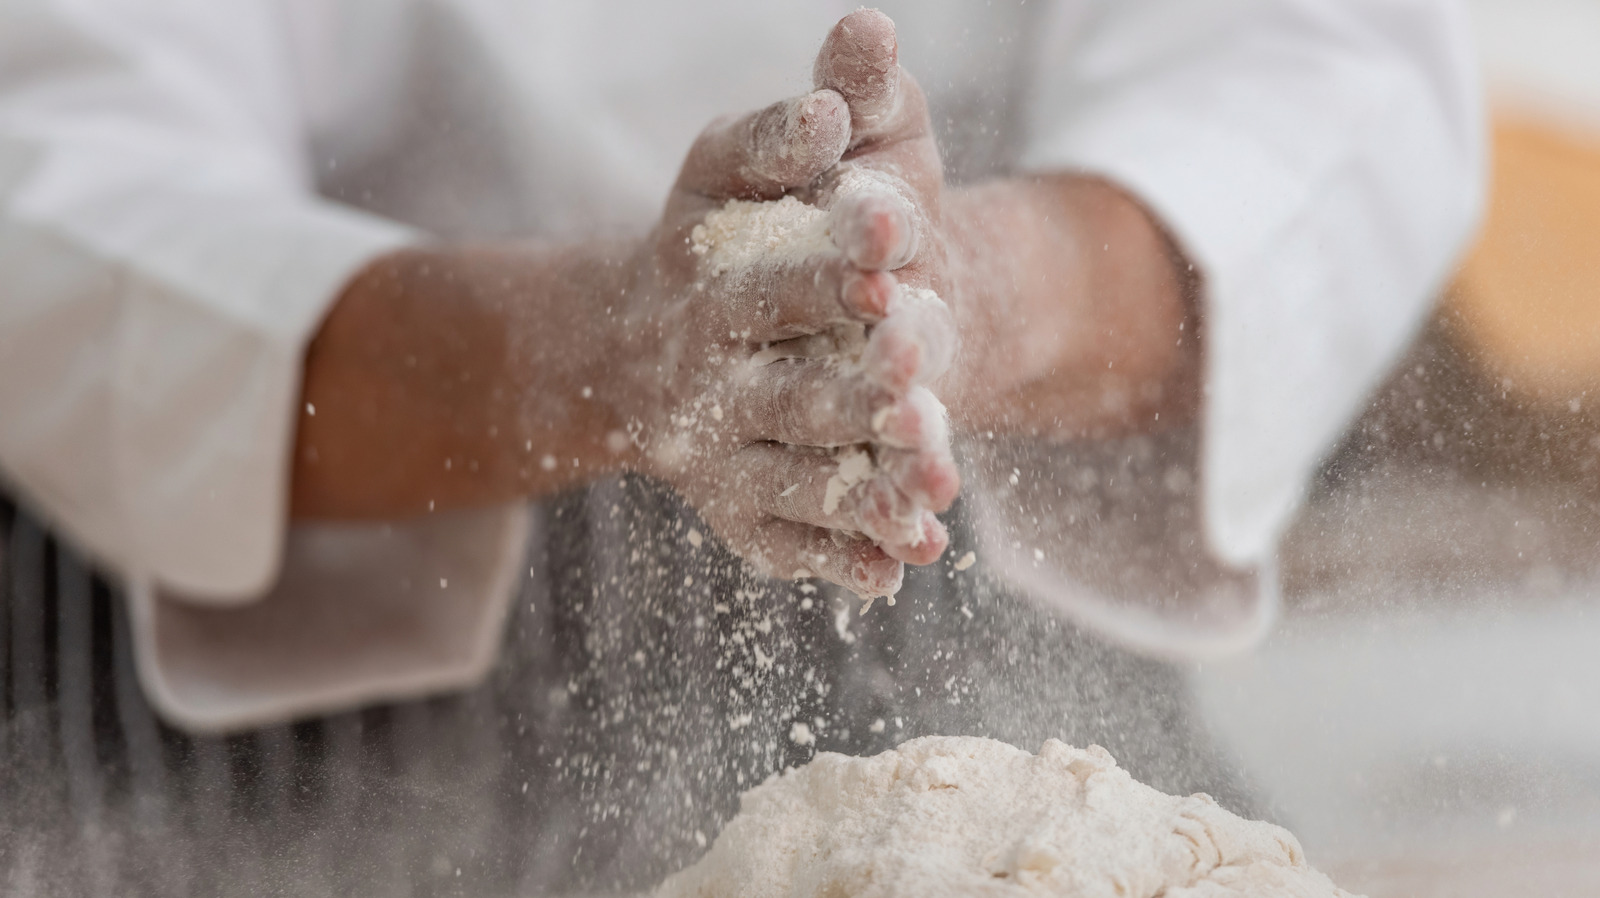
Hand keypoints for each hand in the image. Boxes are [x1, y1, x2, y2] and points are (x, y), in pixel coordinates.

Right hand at [612, 67, 957, 597]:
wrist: (641, 348)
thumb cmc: (720, 236)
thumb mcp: (742, 164)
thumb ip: (803, 115)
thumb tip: (865, 33)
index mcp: (702, 277)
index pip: (769, 269)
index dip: (830, 256)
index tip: (894, 235)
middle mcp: (698, 372)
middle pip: (779, 387)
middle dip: (850, 386)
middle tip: (918, 378)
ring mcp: (712, 453)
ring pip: (789, 477)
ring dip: (858, 489)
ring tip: (934, 495)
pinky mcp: (731, 510)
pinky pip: (783, 542)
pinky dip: (837, 558)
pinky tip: (897, 567)